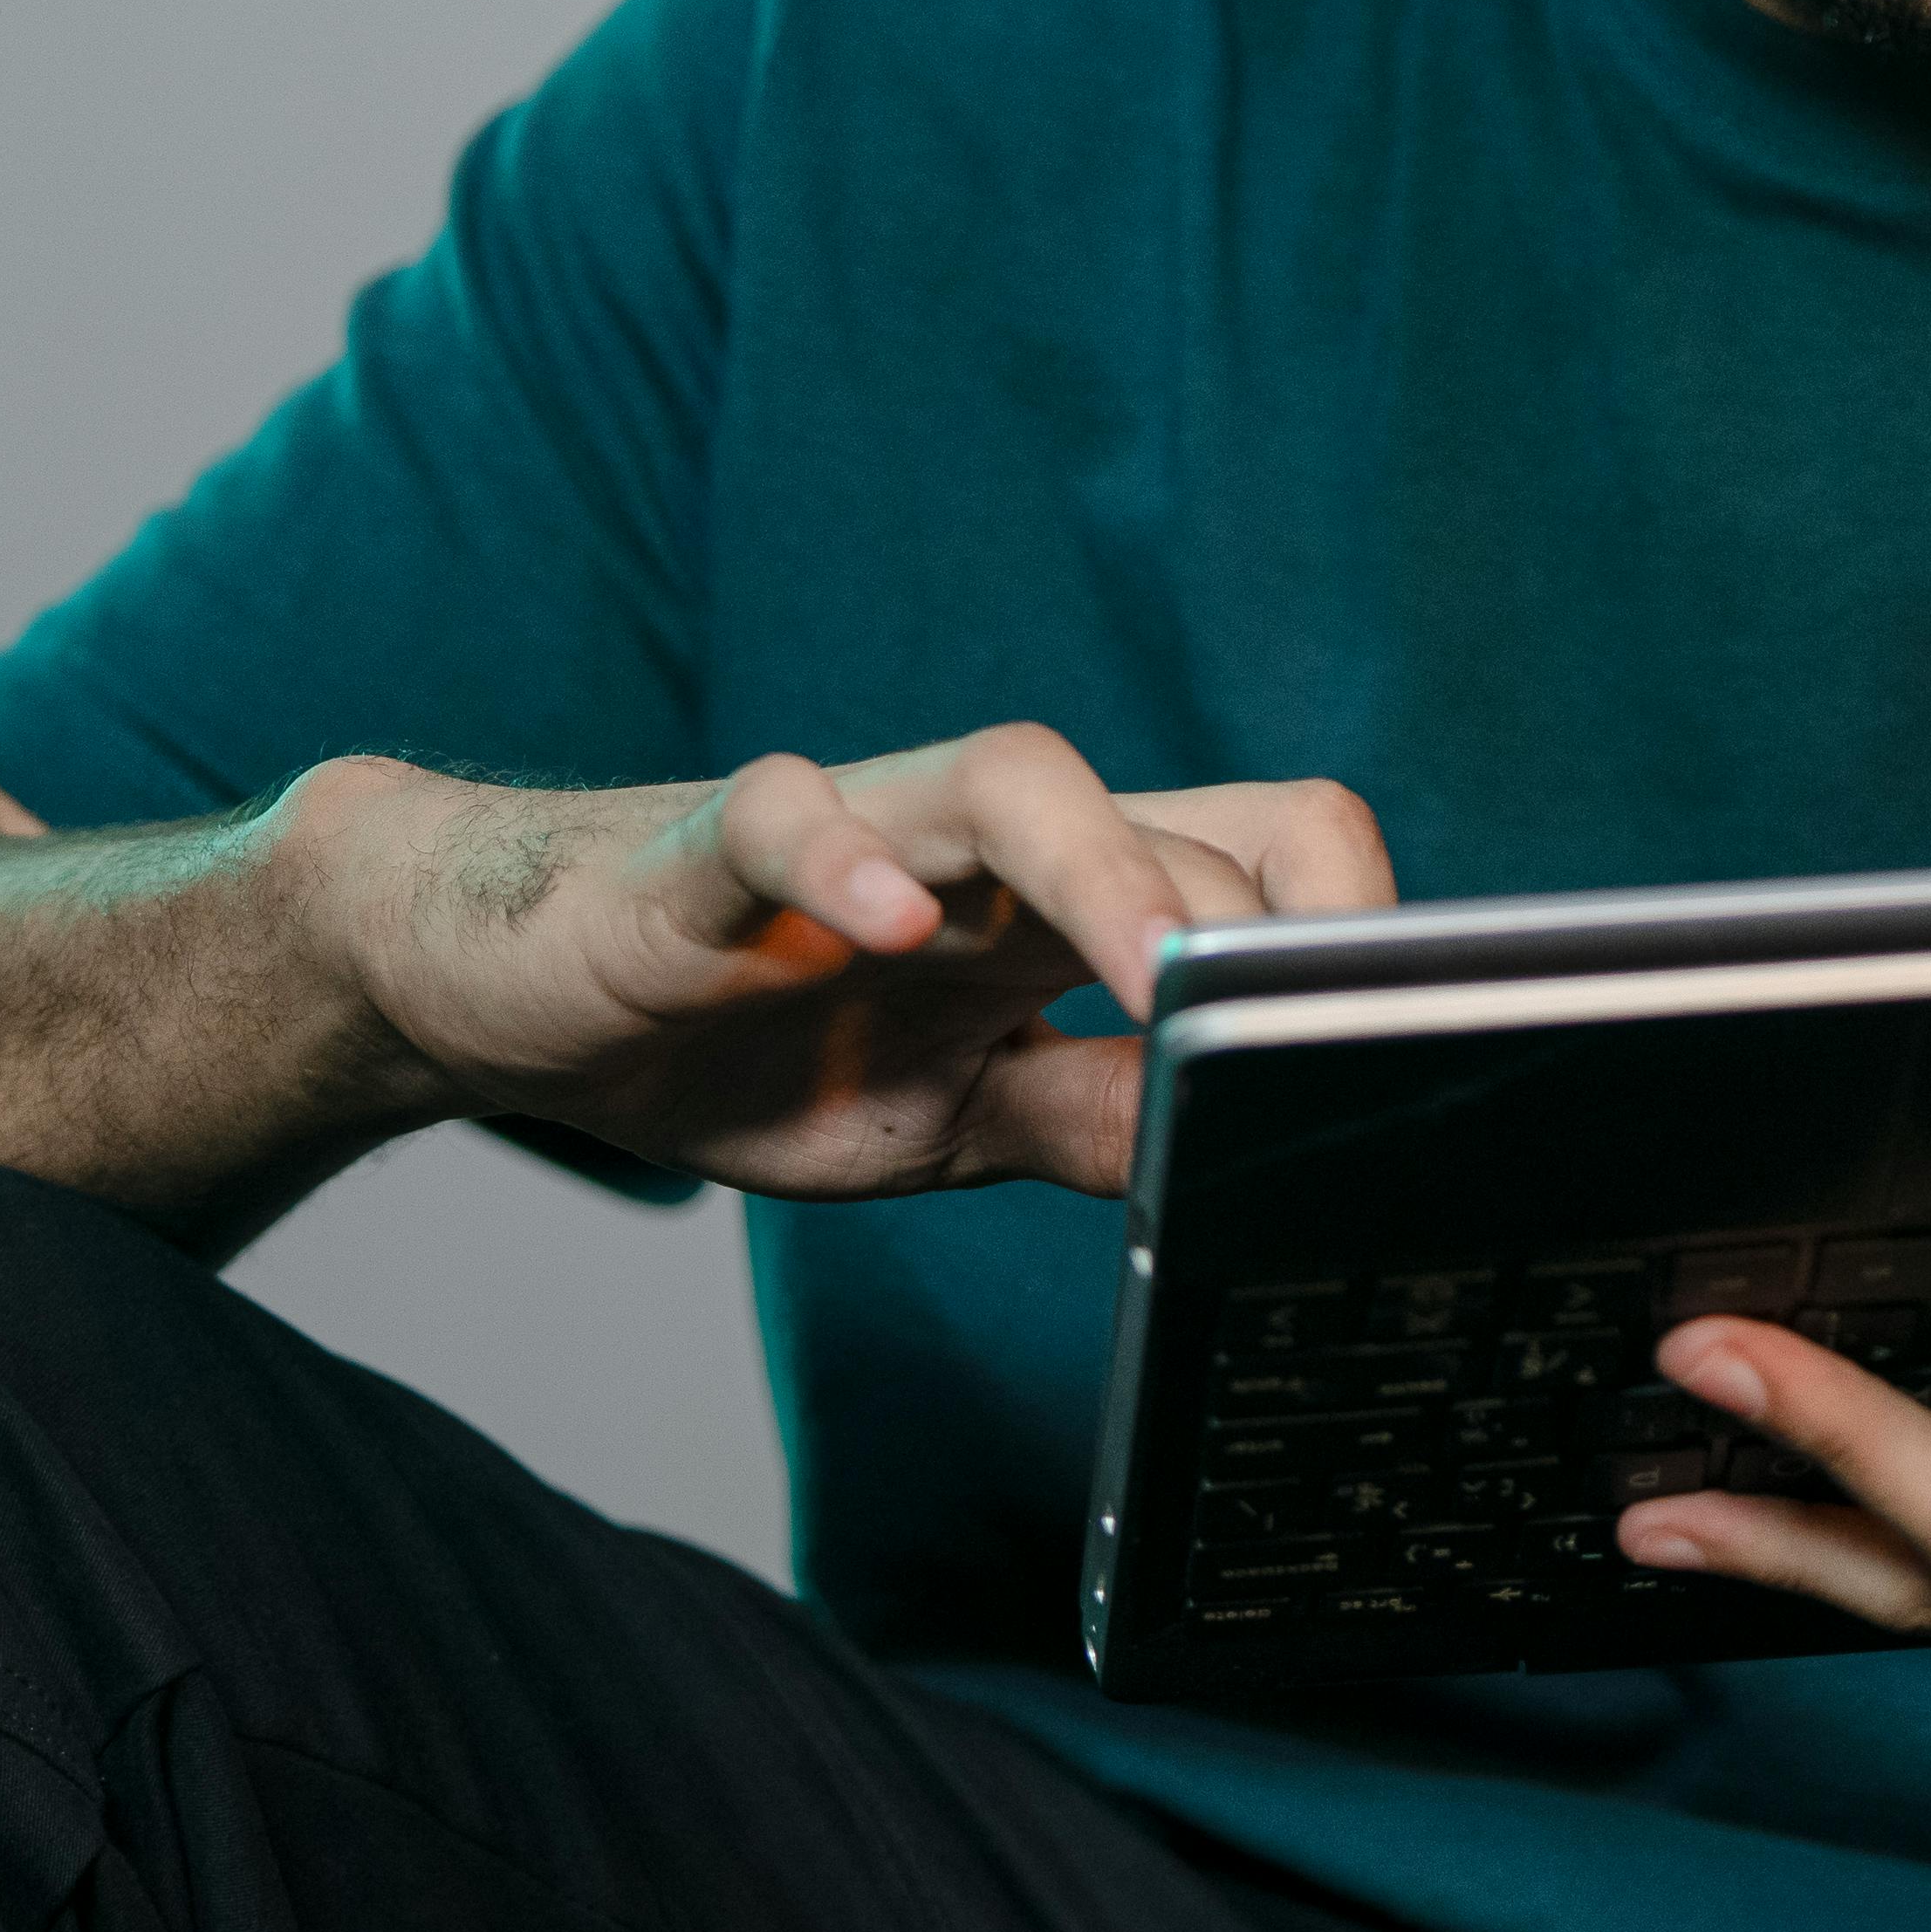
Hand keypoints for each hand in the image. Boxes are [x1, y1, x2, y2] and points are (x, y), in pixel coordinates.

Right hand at [281, 724, 1387, 1200]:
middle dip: (1258, 929)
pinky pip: (782, 814)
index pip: (1264, 850)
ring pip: (1018, 774)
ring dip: (1109, 863)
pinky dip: (844, 860)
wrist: (529, 995)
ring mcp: (858, 833)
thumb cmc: (756, 1042)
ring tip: (1161, 968)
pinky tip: (889, 926)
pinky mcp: (704, 853)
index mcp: (1066, 906)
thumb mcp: (956, 1121)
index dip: (1349, 928)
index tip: (1401, 1045)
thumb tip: (1249, 1158)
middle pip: (1184, 814)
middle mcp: (989, 847)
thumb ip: (1099, 1120)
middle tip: (1295, 1045)